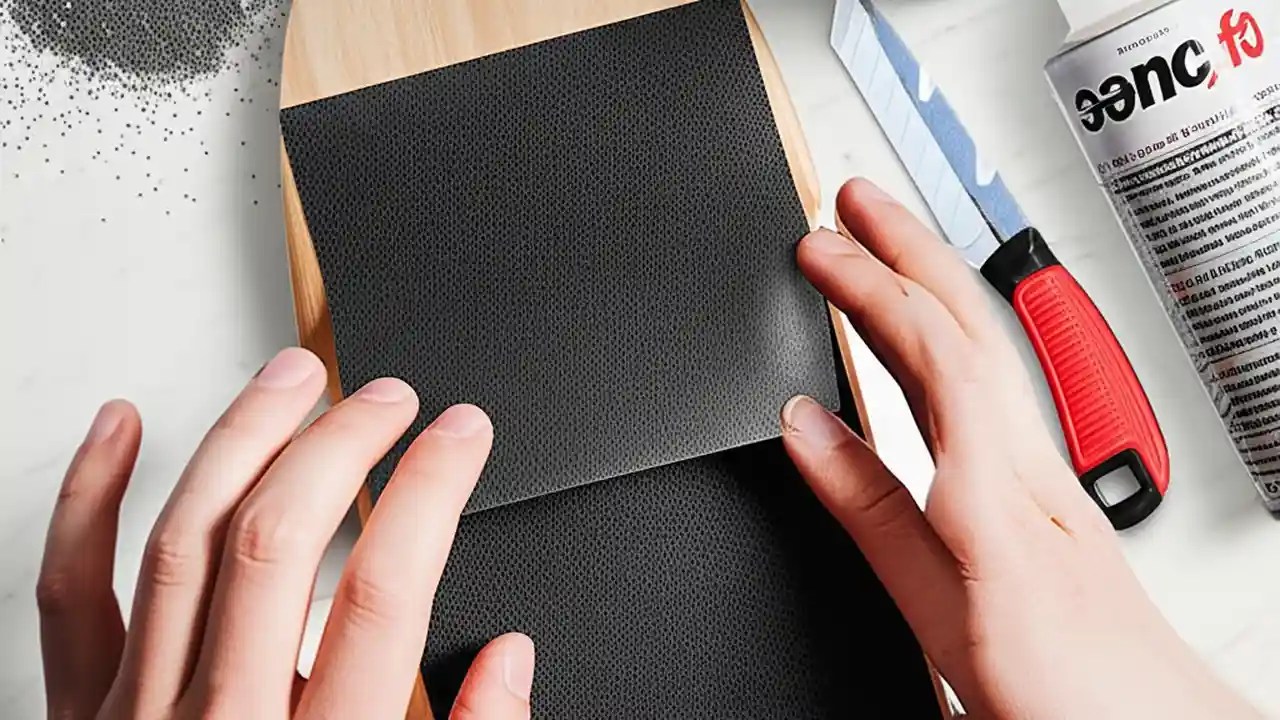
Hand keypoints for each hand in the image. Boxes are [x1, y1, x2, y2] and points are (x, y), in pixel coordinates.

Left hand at [38, 348, 533, 718]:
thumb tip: (509, 658)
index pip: (385, 589)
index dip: (431, 490)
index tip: (462, 434)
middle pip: (280, 540)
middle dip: (342, 443)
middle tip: (388, 397)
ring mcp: (139, 715)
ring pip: (184, 540)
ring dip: (241, 438)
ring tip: (291, 376)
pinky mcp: (81, 715)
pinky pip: (72, 590)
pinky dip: (87, 498)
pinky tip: (122, 427)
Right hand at [781, 180, 1258, 718]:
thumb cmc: (1058, 686)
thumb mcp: (933, 607)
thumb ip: (870, 510)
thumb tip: (807, 423)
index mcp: (997, 488)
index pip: (932, 350)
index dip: (871, 286)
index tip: (817, 245)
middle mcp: (1032, 466)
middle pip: (969, 325)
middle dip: (906, 248)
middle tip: (853, 200)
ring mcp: (1048, 475)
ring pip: (986, 348)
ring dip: (928, 282)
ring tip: (880, 249)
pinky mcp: (1052, 495)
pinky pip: (995, 388)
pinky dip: (949, 340)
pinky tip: (926, 348)